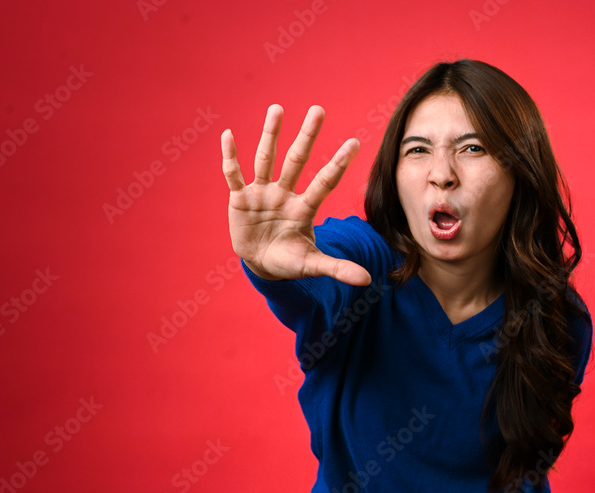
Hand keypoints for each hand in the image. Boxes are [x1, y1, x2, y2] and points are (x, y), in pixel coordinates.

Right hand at [221, 105, 369, 285]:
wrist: (262, 264)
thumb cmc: (290, 261)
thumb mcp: (313, 264)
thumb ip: (338, 268)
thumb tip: (367, 280)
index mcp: (304, 208)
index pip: (325, 181)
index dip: (338, 164)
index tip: (355, 142)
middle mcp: (285, 194)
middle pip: (297, 160)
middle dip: (307, 136)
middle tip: (319, 109)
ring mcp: (263, 193)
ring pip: (267, 159)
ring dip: (271, 135)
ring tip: (278, 108)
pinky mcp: (240, 198)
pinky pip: (234, 175)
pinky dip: (230, 157)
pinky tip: (227, 136)